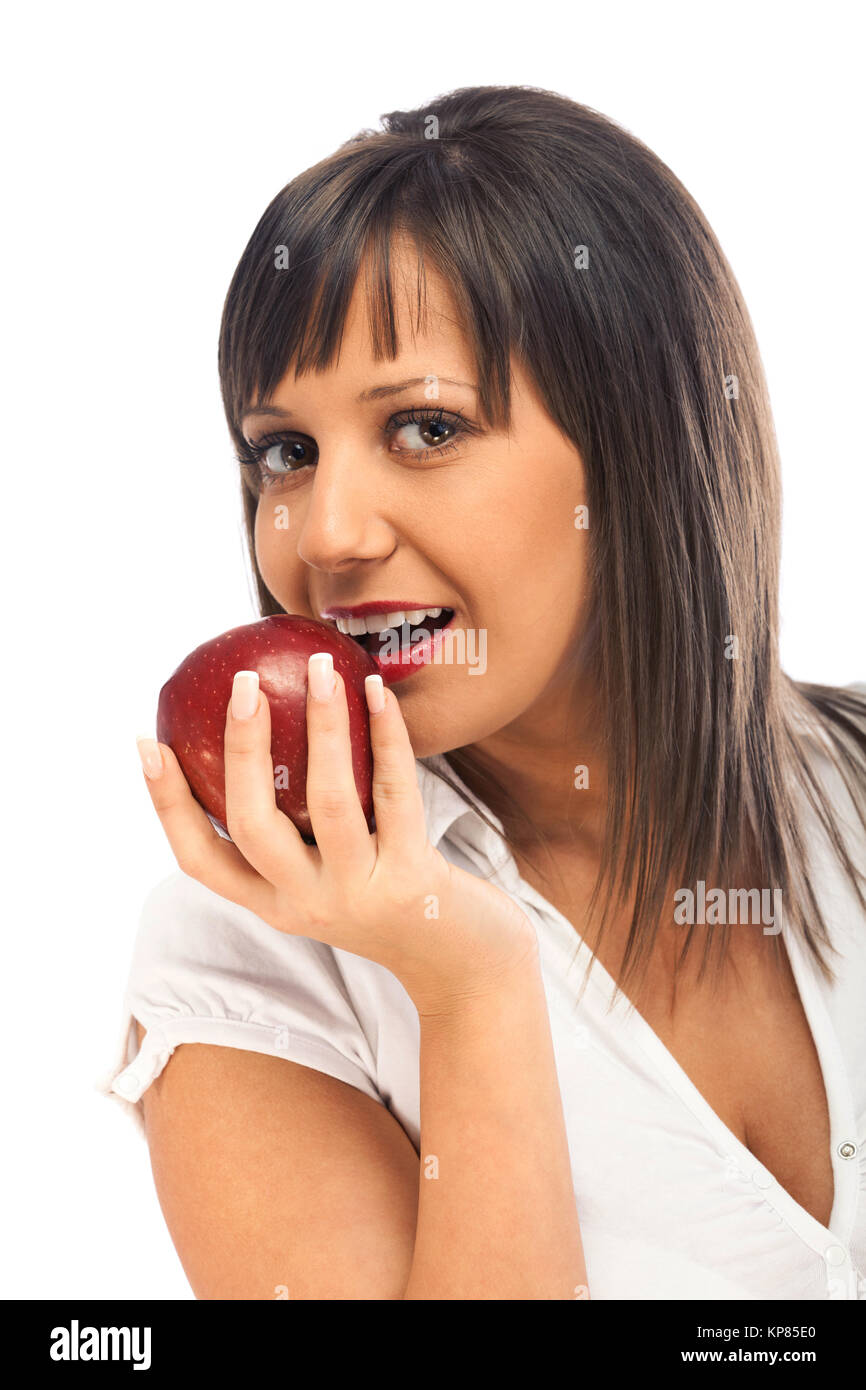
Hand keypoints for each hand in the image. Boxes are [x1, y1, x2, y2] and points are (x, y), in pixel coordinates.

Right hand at [136, 656, 537, 1015]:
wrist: (464, 967)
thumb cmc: (388, 898)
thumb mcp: (329, 876)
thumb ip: (296, 829)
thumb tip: (264, 731)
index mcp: (273, 903)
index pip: (200, 859)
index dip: (168, 805)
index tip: (147, 745)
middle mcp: (307, 905)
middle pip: (254, 828)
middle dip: (241, 751)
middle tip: (242, 685)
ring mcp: (360, 894)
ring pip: (329, 805)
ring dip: (322, 729)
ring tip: (318, 670)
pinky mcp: (413, 878)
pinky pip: (396, 795)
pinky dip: (387, 737)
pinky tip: (378, 692)